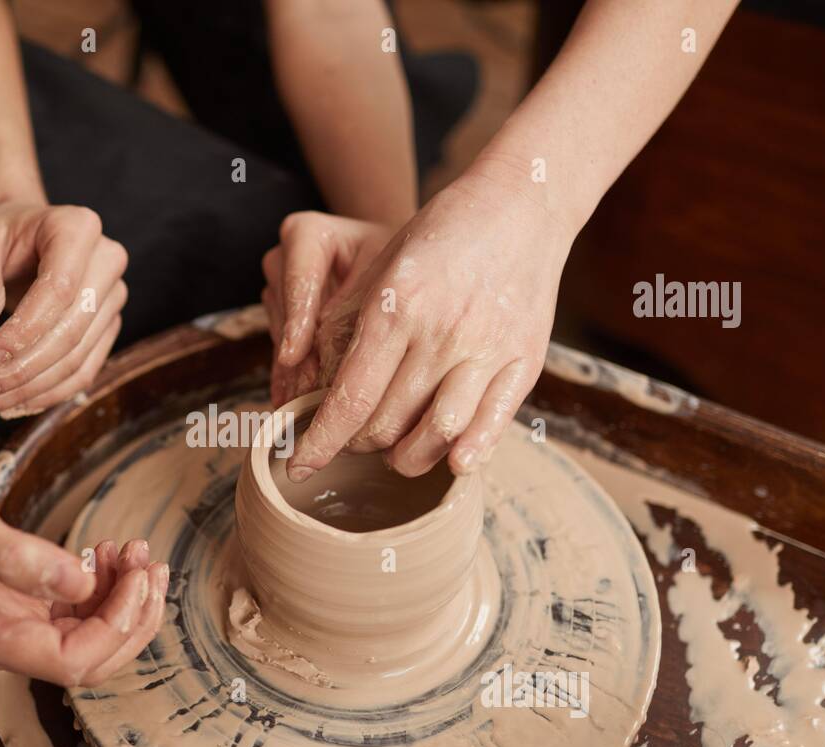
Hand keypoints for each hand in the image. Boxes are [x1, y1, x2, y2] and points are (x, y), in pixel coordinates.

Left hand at [0, 201, 127, 421]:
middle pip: (71, 331)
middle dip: (21, 370)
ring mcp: (113, 297)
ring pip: (77, 360)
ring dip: (29, 390)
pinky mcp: (107, 327)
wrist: (23, 236)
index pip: (59, 290)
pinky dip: (46, 394)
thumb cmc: (0, 235)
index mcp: (78, 228)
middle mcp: (107, 261)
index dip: (22, 332)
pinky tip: (11, 405)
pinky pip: (83, 371)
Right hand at [0, 439, 167, 685]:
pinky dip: (102, 587)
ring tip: (132, 549)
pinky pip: (73, 613)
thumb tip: (78, 586)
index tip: (138, 573)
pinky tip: (105, 552)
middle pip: (90, 659)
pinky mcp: (14, 601)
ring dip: (123, 599)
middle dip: (132, 616)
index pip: (73, 662)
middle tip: (149, 561)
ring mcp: (6, 623)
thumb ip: (16, 555)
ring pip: (88, 637)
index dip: (118, 625)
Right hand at [260, 213, 393, 407]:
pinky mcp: (279, 320)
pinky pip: (280, 352)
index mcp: (306, 235)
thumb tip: (334, 354)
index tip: (293, 354)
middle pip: (282, 312)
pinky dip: (291, 379)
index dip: (296, 318)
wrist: (396, 260)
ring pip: (278, 336)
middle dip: (297, 357)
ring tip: (305, 408)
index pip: (296, 275)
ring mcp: (276, 292)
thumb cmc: (398, 262)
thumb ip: (360, 304)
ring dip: (292, 373)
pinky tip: (296, 406)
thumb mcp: (387, 272)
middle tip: (308, 394)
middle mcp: (282, 261)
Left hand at [283, 170, 573, 480]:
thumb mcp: (382, 266)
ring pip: (436, 434)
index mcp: (397, 306)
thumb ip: (349, 323)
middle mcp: (441, 331)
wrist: (521, 202)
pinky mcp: (525, 360)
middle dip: (359, 444)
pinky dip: (467, 453)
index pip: (349, 398)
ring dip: (407, 457)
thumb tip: (312, 383)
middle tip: (355, 440)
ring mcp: (487, 348)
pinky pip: (492, 424)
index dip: (321, 442)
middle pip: (387, 423)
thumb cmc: (441, 234)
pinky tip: (451, 461)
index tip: (299, 466)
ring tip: (396, 451)